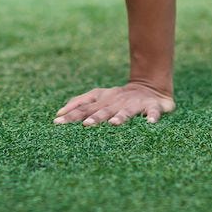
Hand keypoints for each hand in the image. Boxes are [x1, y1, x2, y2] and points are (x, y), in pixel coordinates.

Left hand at [54, 82, 174, 125]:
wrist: (150, 86)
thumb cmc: (119, 98)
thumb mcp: (99, 97)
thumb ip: (80, 102)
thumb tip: (58, 114)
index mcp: (104, 99)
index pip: (84, 107)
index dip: (72, 113)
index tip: (58, 121)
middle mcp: (117, 100)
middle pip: (104, 109)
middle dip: (95, 117)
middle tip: (86, 125)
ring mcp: (134, 103)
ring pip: (126, 111)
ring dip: (121, 116)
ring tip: (114, 123)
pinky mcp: (152, 106)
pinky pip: (153, 111)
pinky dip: (152, 116)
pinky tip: (150, 123)